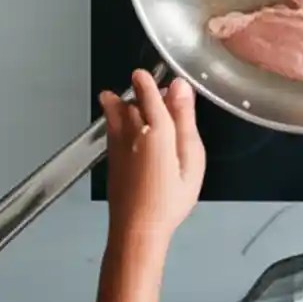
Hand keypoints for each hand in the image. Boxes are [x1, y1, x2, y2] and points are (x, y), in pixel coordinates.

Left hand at [98, 70, 204, 242]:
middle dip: (144, 93)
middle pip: (134, 101)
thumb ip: (185, 120)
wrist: (138, 229)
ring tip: (138, 103)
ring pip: (117, 111)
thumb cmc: (171, 199)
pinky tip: (121, 117)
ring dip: (127, 102)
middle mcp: (132, 132)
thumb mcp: (191, 159)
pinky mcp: (110, 157)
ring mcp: (117, 144)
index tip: (147, 72)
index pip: (149, 94)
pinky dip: (115, 116)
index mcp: (156, 130)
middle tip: (161, 95)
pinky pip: (111, 126)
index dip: (147, 80)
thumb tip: (180, 87)